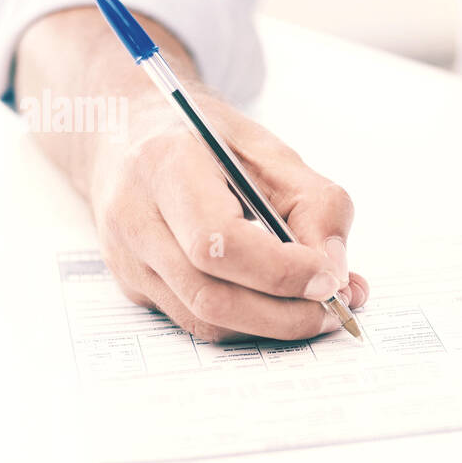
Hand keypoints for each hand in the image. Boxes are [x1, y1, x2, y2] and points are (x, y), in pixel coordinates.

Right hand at [89, 84, 368, 341]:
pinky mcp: (133, 285)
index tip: (330, 278)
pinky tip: (281, 305)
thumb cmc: (211, 143)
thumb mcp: (274, 153)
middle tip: (335, 310)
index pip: (218, 241)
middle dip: (284, 315)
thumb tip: (335, 276)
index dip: (281, 271)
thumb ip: (317, 207)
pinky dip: (248, 323)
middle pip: (209, 295)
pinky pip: (197, 321)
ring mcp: (126, 258)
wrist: (129, 136)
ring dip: (272, 327)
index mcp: (166, 165)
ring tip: (317, 309)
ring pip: (204, 320)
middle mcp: (133, 216)